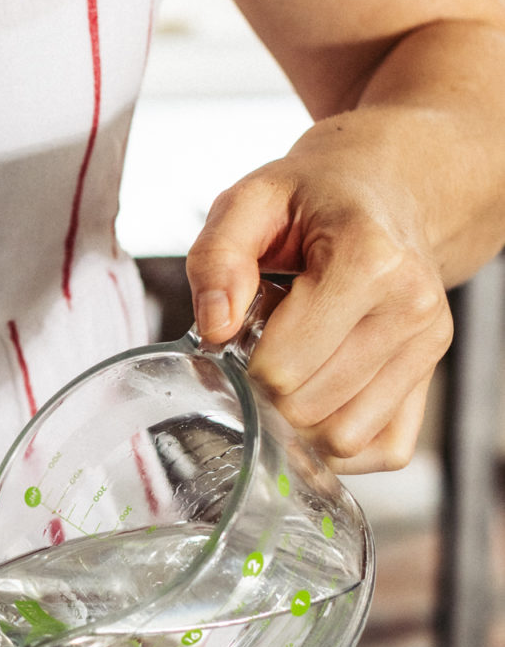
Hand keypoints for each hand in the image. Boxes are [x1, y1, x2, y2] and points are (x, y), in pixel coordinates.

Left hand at [185, 122, 453, 474]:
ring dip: (300, 418)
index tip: (244, 331)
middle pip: (306, 408)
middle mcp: (412, 308)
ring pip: (342, 439)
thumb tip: (216, 327)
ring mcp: (428, 349)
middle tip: (269, 344)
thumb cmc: (314, 202)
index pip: (281, 367)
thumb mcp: (252, 200)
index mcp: (369, 261)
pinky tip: (320, 394)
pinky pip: (380, 452)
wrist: (387, 194)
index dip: (243, 362)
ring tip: (298, 362)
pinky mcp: (430, 382)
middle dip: (268, 389)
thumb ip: (218, 256)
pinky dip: (338, 441)